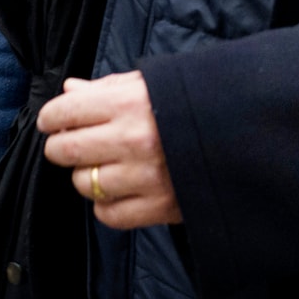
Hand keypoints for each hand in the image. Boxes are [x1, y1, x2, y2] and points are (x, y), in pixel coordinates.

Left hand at [39, 72, 180, 229]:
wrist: (246, 133)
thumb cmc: (193, 102)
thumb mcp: (151, 84)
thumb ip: (107, 88)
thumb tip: (69, 91)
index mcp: (129, 102)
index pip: (64, 112)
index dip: (52, 117)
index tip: (53, 121)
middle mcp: (133, 139)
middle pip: (65, 151)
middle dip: (63, 147)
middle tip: (73, 144)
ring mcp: (145, 177)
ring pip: (85, 184)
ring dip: (88, 176)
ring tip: (106, 166)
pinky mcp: (159, 207)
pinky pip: (108, 214)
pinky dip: (107, 204)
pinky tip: (121, 190)